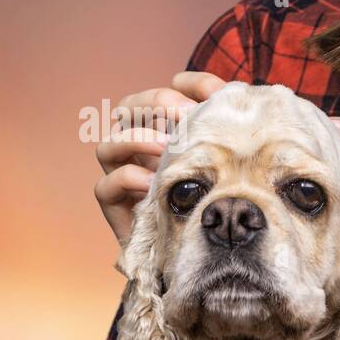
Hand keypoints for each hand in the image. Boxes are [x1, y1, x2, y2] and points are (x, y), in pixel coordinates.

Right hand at [94, 71, 227, 245]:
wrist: (200, 256)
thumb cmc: (216, 203)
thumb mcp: (227, 162)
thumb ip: (227, 131)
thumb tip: (234, 96)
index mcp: (164, 129)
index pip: (168, 92)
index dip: (190, 84)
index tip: (213, 90)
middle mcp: (138, 148)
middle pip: (128, 108)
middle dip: (154, 103)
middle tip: (184, 115)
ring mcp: (123, 176)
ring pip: (108, 145)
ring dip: (136, 139)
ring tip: (165, 147)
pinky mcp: (115, 206)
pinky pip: (105, 187)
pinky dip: (127, 179)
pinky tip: (153, 182)